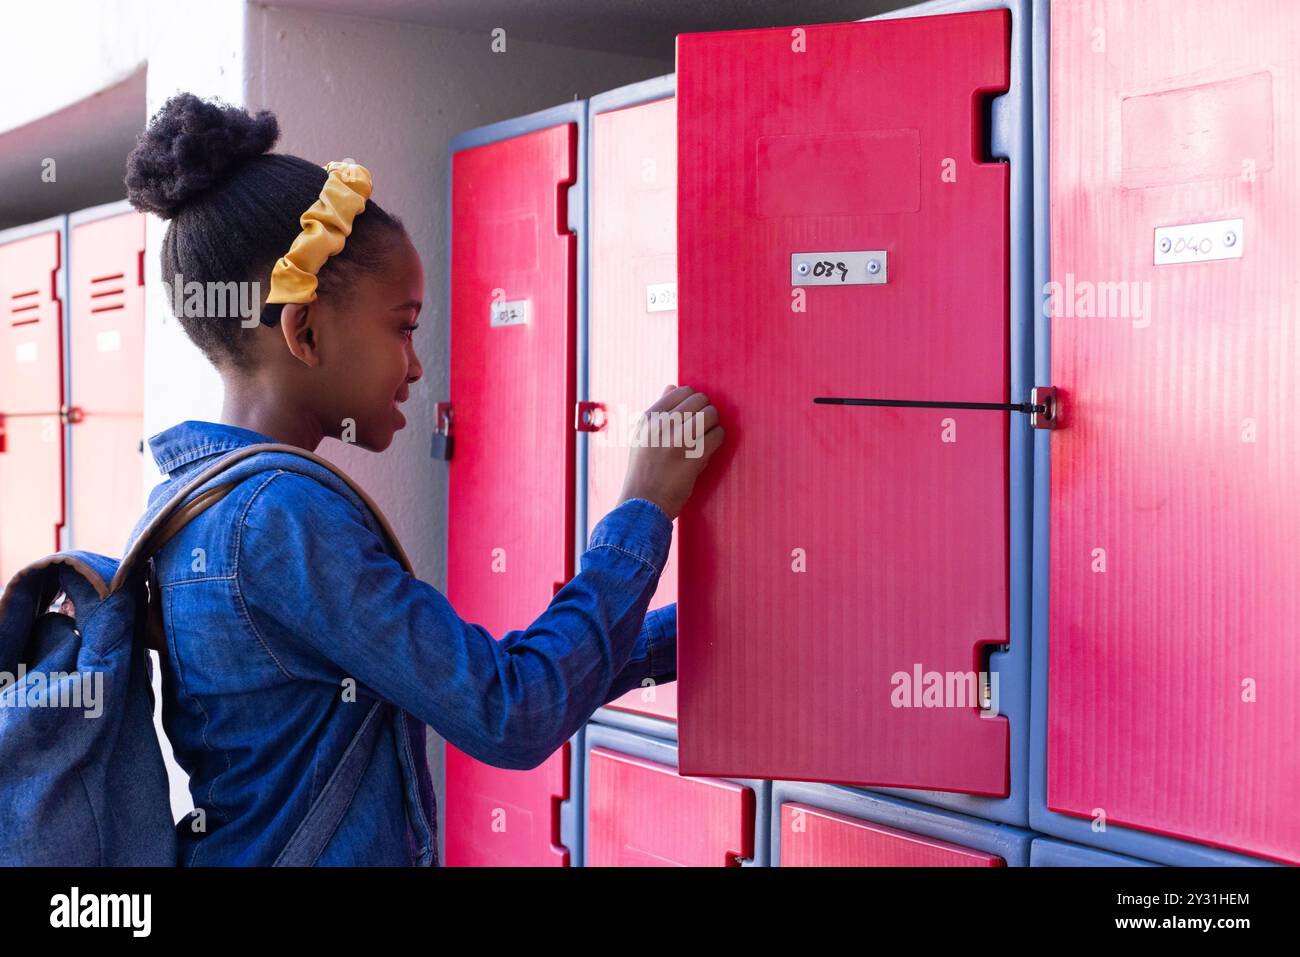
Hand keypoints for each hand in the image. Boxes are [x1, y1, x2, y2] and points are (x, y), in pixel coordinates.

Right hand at [616, 384, 725, 520]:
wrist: (641, 506)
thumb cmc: (644, 472)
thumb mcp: (643, 437)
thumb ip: (658, 412)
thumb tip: (672, 386)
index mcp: (648, 418)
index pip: (681, 390)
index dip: (693, 402)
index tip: (693, 416)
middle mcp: (662, 425)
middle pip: (699, 399)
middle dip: (705, 412)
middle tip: (703, 428)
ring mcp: (678, 440)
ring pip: (711, 414)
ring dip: (713, 425)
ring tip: (707, 438)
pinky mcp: (693, 456)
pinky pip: (718, 435)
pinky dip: (718, 440)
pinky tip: (710, 449)